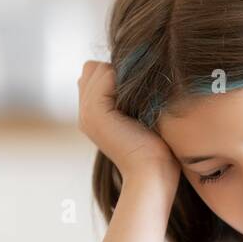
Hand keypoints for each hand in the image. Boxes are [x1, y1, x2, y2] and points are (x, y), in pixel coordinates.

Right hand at [77, 60, 180, 192]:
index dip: (114, 74)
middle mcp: (85, 114)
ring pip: (97, 68)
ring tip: (140, 95)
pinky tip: (139, 95)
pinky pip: (103, 74)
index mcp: (94, 116)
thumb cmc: (157, 149)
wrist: (153, 173)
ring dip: (121, 73)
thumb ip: (129, 97)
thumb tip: (128, 73)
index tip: (138, 89)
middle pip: (93, 69)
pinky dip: (122, 76)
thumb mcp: (141, 117)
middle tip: (140, 91)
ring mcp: (87, 113)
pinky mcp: (96, 112)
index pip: (93, 74)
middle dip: (116, 71)